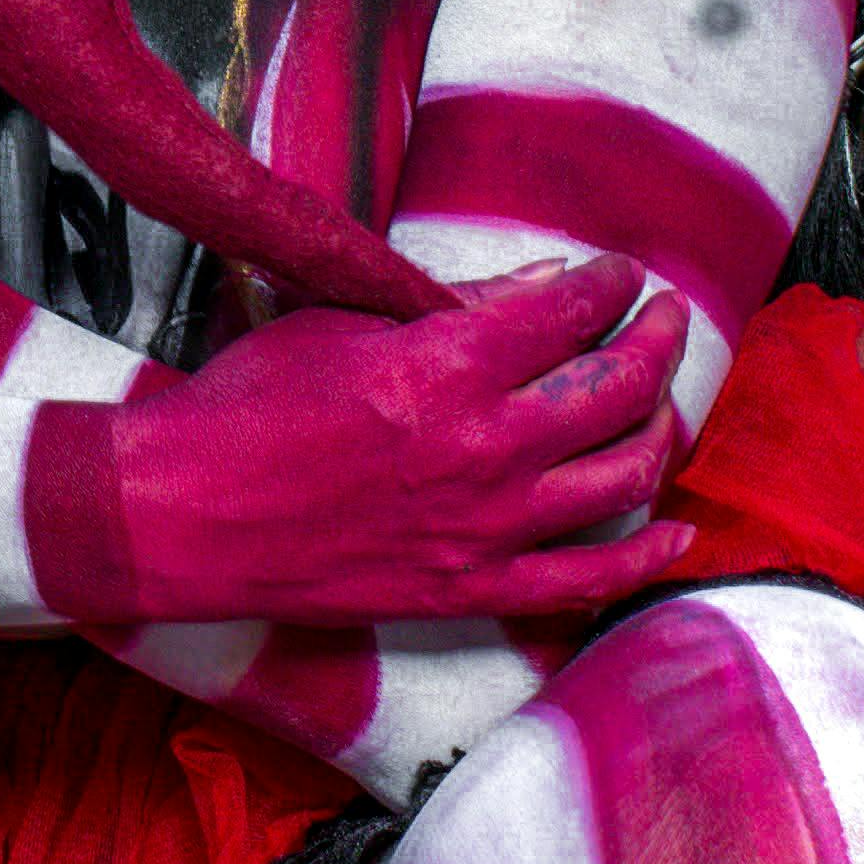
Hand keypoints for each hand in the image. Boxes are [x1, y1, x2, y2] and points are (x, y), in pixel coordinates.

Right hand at [84, 251, 695, 632]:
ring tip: (662, 399)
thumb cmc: (248, 405)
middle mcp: (486, 447)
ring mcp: (487, 527)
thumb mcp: (344, 322)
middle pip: (618, 386)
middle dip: (657, 340)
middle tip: (664, 318)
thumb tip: (545, 285)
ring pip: (624, 474)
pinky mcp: (473, 590)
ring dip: (662, 426)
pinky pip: (589, 580)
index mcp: (449, 365)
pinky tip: (678, 533)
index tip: (618, 273)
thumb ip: (454, 304)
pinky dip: (646, 557)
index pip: (571, 310)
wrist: (184, 517)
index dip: (609, 282)